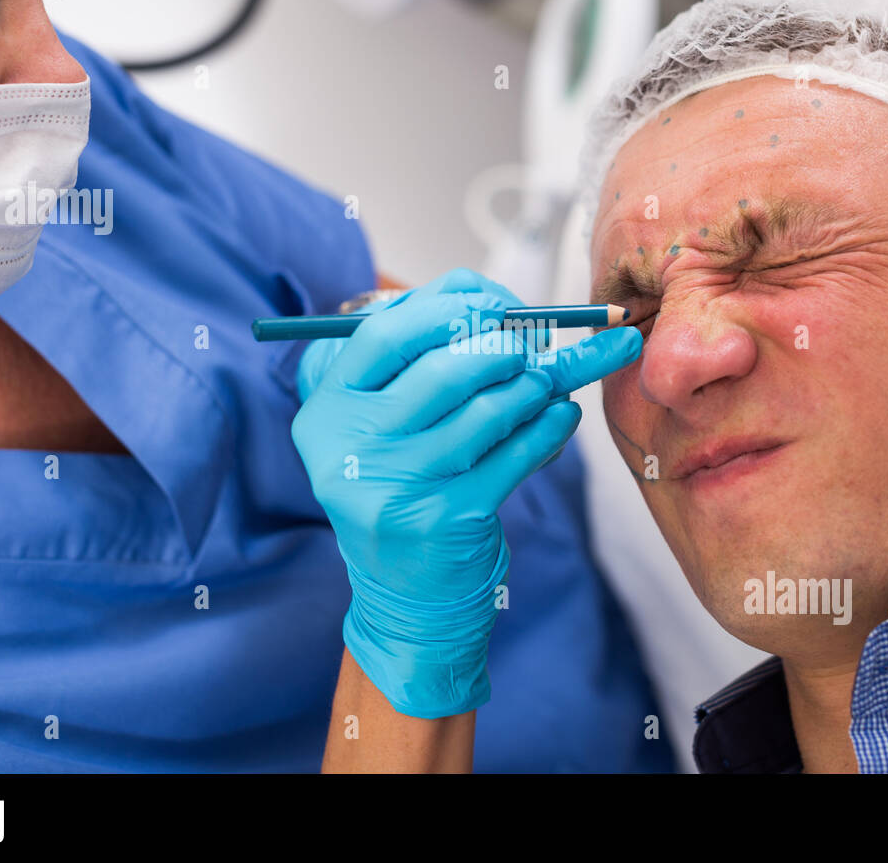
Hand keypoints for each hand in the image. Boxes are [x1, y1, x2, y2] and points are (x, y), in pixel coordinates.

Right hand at [291, 269, 640, 717]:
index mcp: (327, 411)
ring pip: (487, 411)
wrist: (405, 592)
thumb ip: (419, 357)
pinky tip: (560, 414)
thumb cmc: (402, 482)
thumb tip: (490, 294)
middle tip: (531, 345)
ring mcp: (398, 486)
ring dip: (532, 387)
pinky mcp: (446, 518)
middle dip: (502, 349)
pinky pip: (515, 453)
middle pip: (442, 370)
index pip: (382, 335)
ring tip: (547, 382)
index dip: (443, 310)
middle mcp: (351, 448)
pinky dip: (549, 426)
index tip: (493, 304)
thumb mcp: (385, 423)